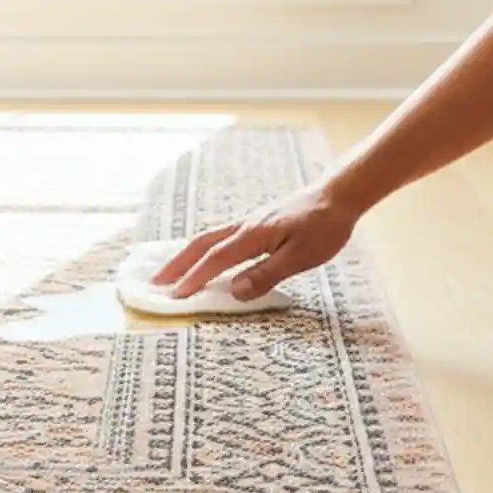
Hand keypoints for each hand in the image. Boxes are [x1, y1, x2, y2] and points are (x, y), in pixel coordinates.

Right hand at [150, 183, 361, 300]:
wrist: (338, 195)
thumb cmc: (324, 227)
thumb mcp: (300, 257)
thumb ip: (266, 274)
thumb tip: (233, 291)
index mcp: (253, 236)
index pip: (215, 260)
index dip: (193, 279)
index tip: (174, 296)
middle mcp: (245, 226)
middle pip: (201, 245)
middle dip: (176, 264)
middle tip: (154, 282)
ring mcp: (249, 222)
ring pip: (208, 238)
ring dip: (186, 255)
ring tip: (170, 270)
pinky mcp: (256, 223)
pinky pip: (220, 236)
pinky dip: (203, 248)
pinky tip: (204, 256)